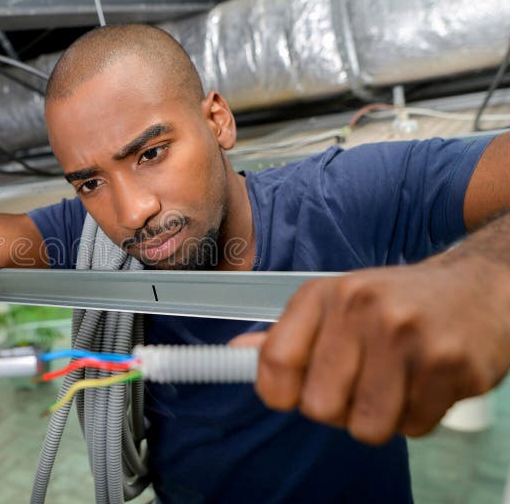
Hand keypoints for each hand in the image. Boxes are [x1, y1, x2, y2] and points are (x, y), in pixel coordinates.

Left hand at [230, 258, 509, 444]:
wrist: (480, 287)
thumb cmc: (397, 302)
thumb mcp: (336, 304)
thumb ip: (288, 335)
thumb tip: (234, 352)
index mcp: (323, 294)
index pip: (274, 362)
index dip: (278, 394)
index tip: (294, 396)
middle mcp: (359, 309)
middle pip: (318, 407)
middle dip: (338, 410)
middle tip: (361, 385)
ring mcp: (406, 335)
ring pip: (367, 426)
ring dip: (380, 419)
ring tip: (395, 385)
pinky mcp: (449, 363)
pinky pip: (414, 428)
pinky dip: (418, 417)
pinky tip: (426, 383)